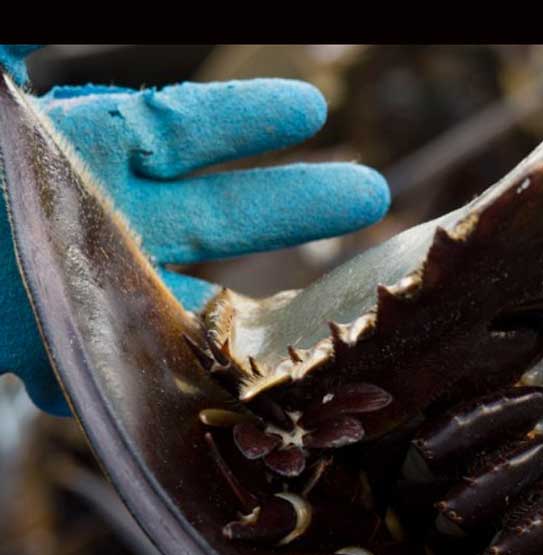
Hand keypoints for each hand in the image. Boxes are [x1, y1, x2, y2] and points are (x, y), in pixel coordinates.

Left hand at [0, 46, 388, 414]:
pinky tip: (233, 395)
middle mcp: (103, 223)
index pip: (187, 131)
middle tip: (373, 196)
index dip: (252, 123)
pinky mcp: (67, 356)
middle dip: (299, 206)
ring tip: (328, 319)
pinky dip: (180, 381)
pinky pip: (139, 369)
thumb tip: (30, 37)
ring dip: (263, 309)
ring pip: (199, 301)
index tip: (316, 114)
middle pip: (224, 215)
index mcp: (82, 154)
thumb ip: (11, 74)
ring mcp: (92, 293)